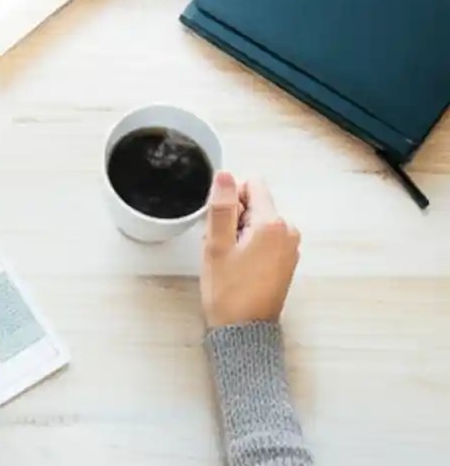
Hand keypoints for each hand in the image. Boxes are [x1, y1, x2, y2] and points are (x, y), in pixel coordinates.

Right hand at [202, 171, 300, 327]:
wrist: (244, 331)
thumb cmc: (229, 292)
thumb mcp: (217, 245)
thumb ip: (222, 206)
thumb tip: (225, 175)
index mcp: (272, 224)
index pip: (252, 185)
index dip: (231, 197)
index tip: (220, 222)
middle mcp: (288, 232)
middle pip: (256, 204)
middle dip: (233, 217)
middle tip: (220, 246)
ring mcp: (290, 248)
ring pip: (258, 222)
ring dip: (239, 233)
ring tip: (228, 259)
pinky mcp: (286, 261)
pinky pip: (265, 240)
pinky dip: (249, 246)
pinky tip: (238, 266)